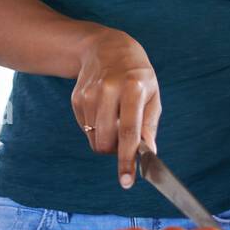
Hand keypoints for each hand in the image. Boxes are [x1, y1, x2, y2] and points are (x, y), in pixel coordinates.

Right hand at [71, 28, 160, 189]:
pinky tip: (103, 109)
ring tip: (115, 119)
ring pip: (94, 138)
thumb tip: (148, 152)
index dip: (127, 159)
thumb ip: (149, 125)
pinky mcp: (77, 98)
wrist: (106, 48)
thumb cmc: (136, 75)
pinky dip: (96, 128)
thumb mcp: (152, 94)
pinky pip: (85, 129)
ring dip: (106, 139)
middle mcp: (108, 90)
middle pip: (106, 141)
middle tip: (125, 142)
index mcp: (133, 88)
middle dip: (115, 151)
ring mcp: (89, 94)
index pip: (129, 132)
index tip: (127, 181)